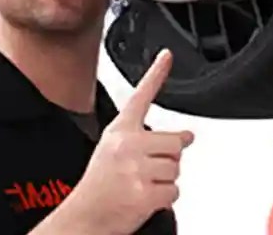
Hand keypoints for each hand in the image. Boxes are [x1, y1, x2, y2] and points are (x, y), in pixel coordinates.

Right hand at [61, 49, 193, 234]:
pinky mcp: (144, 192)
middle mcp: (127, 145)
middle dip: (169, 158)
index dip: (156, 73)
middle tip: (148, 169)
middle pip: (175, 142)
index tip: (167, 55)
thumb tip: (187, 136)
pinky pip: (174, 192)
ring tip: (142, 185)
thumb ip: (145, 139)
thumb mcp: (112, 151)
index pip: (141, 95)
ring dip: (166, 180)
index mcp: (119, 131)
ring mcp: (136, 169)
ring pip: (176, 168)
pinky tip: (144, 198)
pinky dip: (164, 199)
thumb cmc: (99, 186)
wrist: (85, 218)